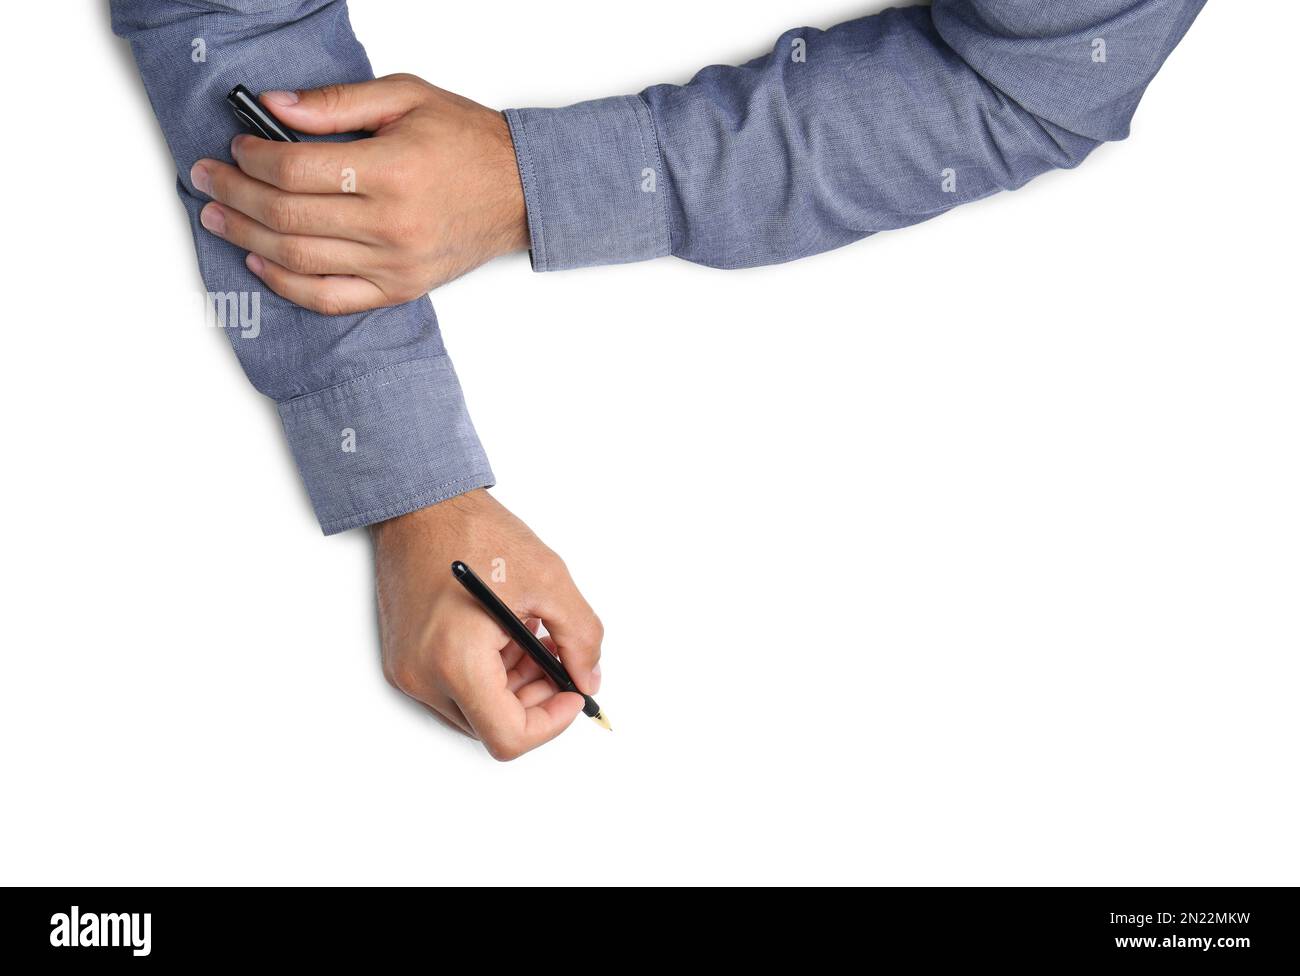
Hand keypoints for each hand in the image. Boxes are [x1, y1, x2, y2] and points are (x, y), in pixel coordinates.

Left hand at [189, 74, 528, 314]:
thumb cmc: (468, 143)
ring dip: (246, 237)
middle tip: (206, 178)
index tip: (237, 147)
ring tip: (217, 217)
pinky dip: (286, 285)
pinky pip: (329, 298)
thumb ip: (337, 103)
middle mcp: (392, 223)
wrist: (520, 192)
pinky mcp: (398, 289)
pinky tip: (260, 263)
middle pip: (288, 215)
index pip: (297, 169)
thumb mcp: (406, 98)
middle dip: (235, 194)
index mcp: (392, 170)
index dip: (253, 158)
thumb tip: (274, 108)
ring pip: (298, 258)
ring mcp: (394, 263)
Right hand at [371, 490, 602, 760]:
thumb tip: (588, 678)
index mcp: (456, 661)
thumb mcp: (549, 580)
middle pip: (492, 727)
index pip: (508, 737)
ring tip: (533, 639)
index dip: (551, 723)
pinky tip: (505, 636)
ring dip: (513, 687)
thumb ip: (580, 638)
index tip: (573, 694)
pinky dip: (488, 675)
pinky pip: (454, 689)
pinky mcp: (404, 661)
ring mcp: (409, 671)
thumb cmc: (474, 532)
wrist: (420, 507)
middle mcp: (424, 676)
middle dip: (536, 700)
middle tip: (559, 660)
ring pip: (475, 711)